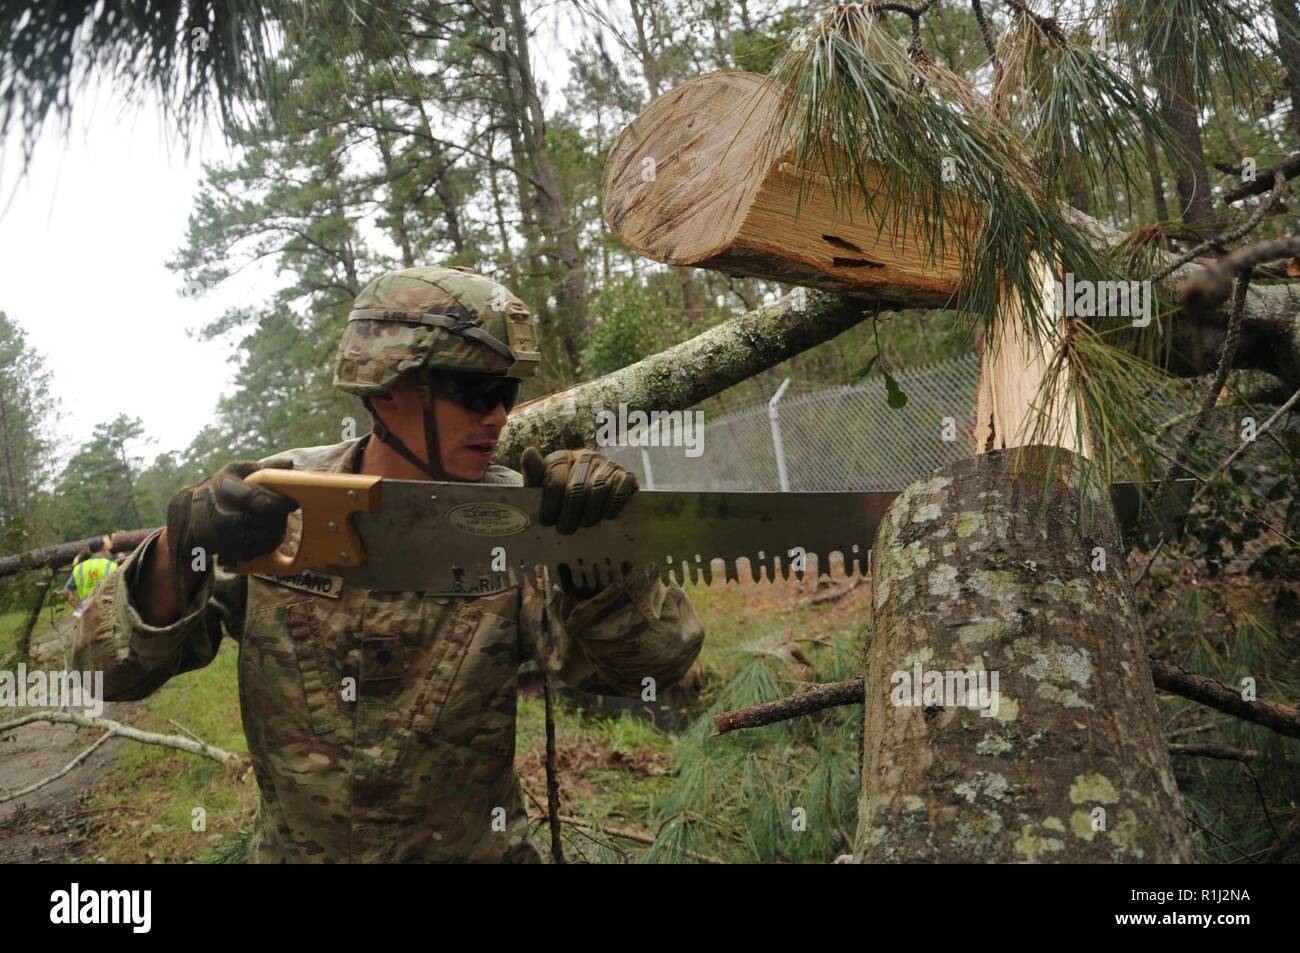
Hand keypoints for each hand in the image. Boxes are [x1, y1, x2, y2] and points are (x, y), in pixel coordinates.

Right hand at [166, 459, 298, 572]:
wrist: (190, 518)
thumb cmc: (219, 490)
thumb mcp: (234, 472)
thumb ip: (263, 467)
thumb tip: (290, 463)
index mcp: (226, 491)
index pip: (260, 500)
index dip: (281, 502)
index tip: (293, 501)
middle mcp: (227, 515)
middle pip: (271, 518)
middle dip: (282, 513)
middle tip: (284, 509)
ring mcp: (231, 536)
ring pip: (272, 533)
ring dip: (280, 525)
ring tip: (277, 518)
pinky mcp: (235, 551)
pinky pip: (267, 547)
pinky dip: (275, 539)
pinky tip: (271, 530)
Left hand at [520, 447, 637, 534]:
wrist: (595, 498)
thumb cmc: (563, 495)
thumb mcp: (544, 486)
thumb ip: (534, 473)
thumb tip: (528, 452)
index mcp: (563, 457)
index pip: (555, 477)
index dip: (551, 503)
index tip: (548, 522)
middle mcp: (586, 456)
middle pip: (576, 487)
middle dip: (570, 513)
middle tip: (566, 530)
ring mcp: (608, 464)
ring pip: (598, 489)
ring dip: (590, 513)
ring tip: (585, 525)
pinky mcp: (626, 475)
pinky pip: (619, 490)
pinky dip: (612, 506)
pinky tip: (607, 517)